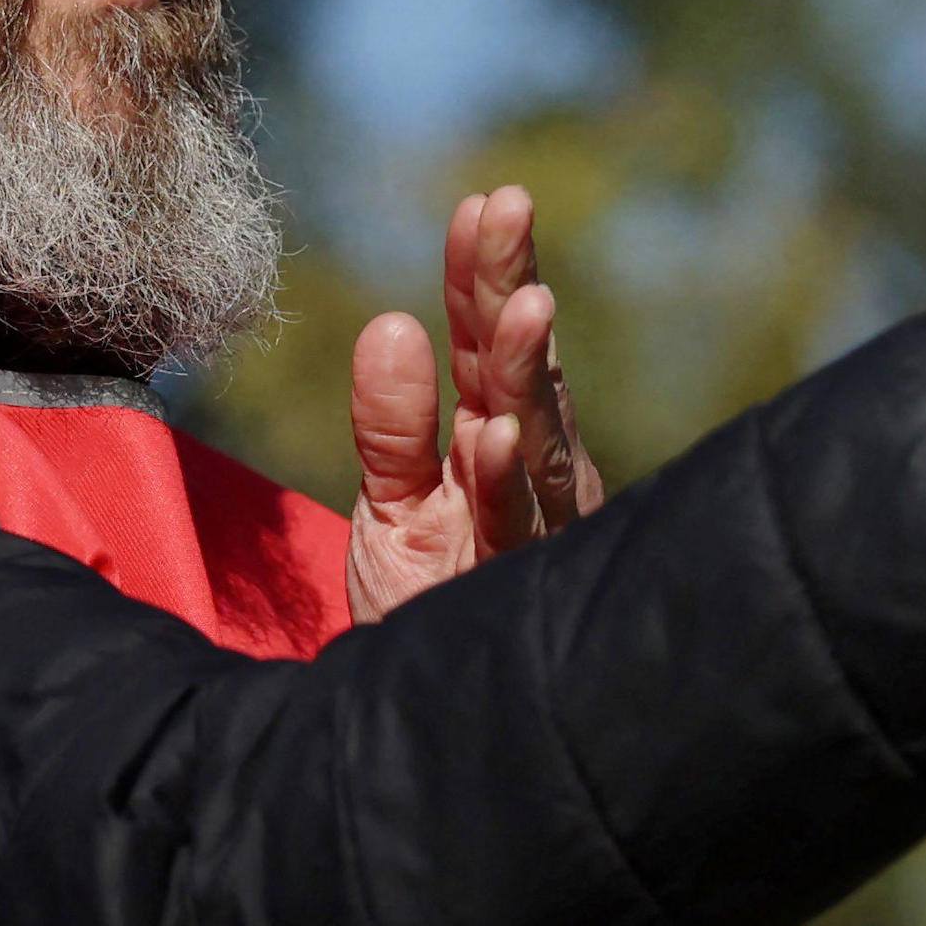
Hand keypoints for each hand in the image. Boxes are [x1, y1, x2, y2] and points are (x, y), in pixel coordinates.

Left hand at [344, 184, 605, 621]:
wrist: (435, 722)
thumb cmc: (429, 602)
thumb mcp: (393, 504)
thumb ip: (392, 422)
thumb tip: (392, 324)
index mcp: (494, 436)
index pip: (485, 338)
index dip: (480, 271)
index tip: (479, 202)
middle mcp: (527, 468)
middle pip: (518, 363)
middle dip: (512, 284)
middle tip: (507, 206)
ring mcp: (531, 523)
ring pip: (534, 433)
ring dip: (530, 368)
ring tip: (524, 303)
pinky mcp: (515, 580)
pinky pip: (512, 527)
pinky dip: (506, 481)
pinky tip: (494, 436)